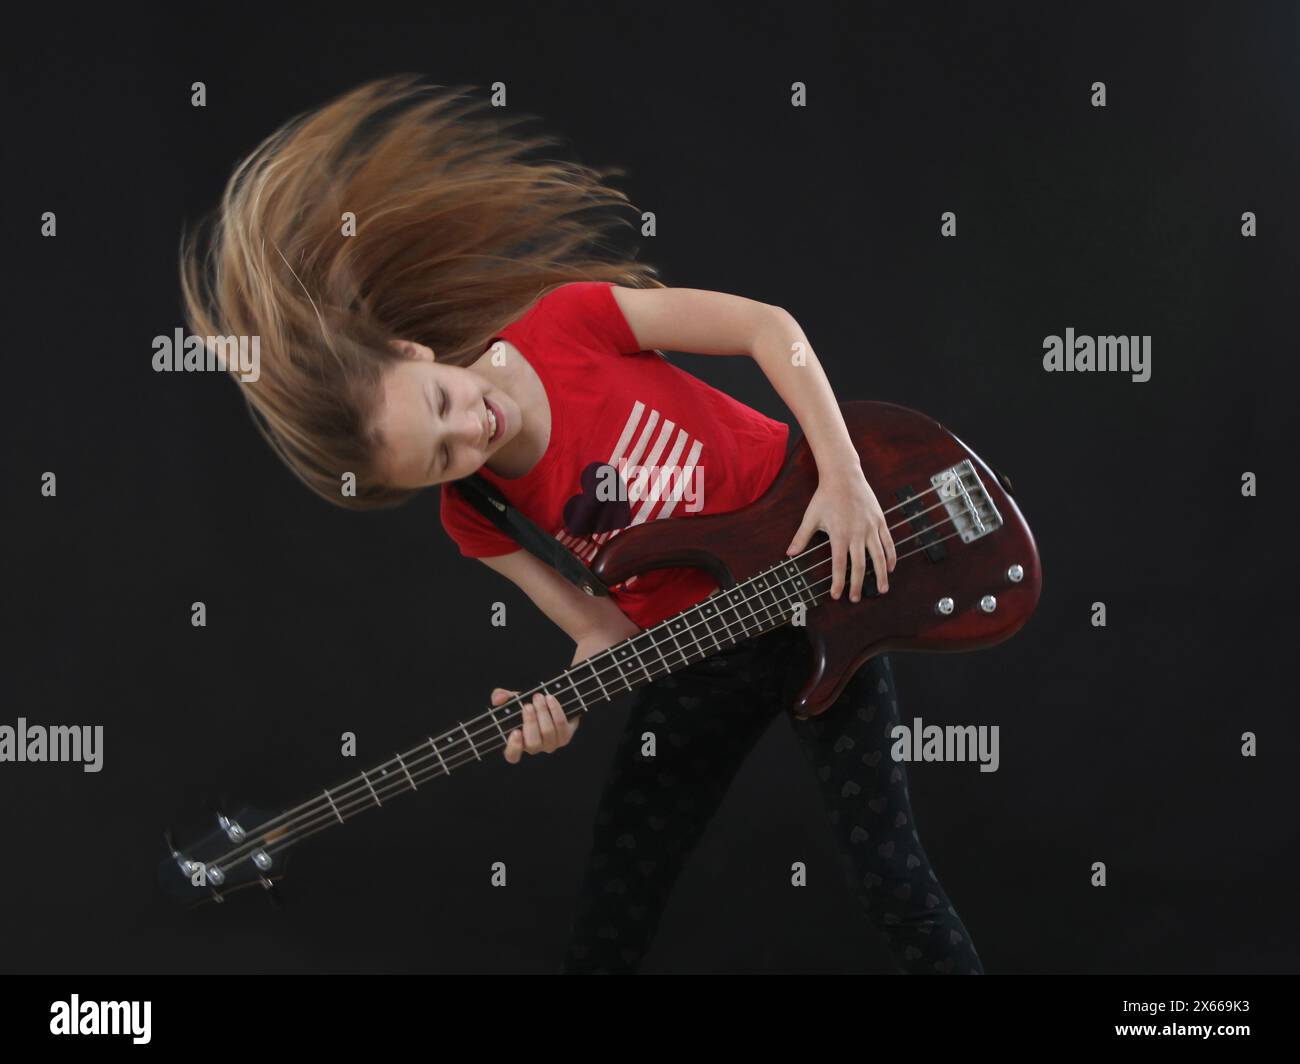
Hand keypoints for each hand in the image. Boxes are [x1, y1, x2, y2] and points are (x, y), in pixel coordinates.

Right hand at [493, 687, 579, 763]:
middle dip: (530, 722)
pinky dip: (555, 710)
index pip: (512, 756)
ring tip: (539, 697)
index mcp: (518, 743)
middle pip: (533, 743)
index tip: (515, 732)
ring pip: (548, 732)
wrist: (552, 702)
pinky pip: (561, 725)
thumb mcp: (512, 700)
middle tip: (527, 706)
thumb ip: (501, 697)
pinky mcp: (565, 736)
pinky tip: (550, 699)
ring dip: (543, 712)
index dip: (514, 747)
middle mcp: (535, 748)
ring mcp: (551, 744)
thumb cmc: (529, 705)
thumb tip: (498, 699)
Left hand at [785, 465, 896, 600]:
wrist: (843, 475)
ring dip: (881, 575)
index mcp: (839, 535)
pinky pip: (888, 542)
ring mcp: (871, 528)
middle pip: (860, 566)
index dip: (838, 583)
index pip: (839, 565)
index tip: (836, 596)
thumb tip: (789, 554)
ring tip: (881, 590)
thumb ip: (801, 537)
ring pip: (879, 557)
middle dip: (858, 585)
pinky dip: (890, 556)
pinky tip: (890, 568)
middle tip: (856, 599)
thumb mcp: (810, 517)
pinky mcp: (880, 521)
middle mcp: (857, 534)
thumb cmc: (825, 496)